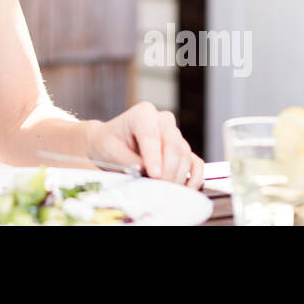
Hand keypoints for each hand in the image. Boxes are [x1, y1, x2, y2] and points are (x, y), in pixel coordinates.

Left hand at [85, 101, 204, 188]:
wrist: (110, 143)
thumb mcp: (110, 151)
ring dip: (177, 176)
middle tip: (159, 186)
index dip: (154, 155)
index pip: (151, 134)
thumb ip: (130, 161)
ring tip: (164, 190)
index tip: (154, 174)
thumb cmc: (108, 143)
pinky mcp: (181, 150)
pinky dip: (194, 177)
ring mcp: (174, 134)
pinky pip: (195, 162)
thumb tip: (150, 174)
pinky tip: (186, 189)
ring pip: (184, 155)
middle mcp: (162, 120)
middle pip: (173, 144)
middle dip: (167, 169)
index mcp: (143, 113)